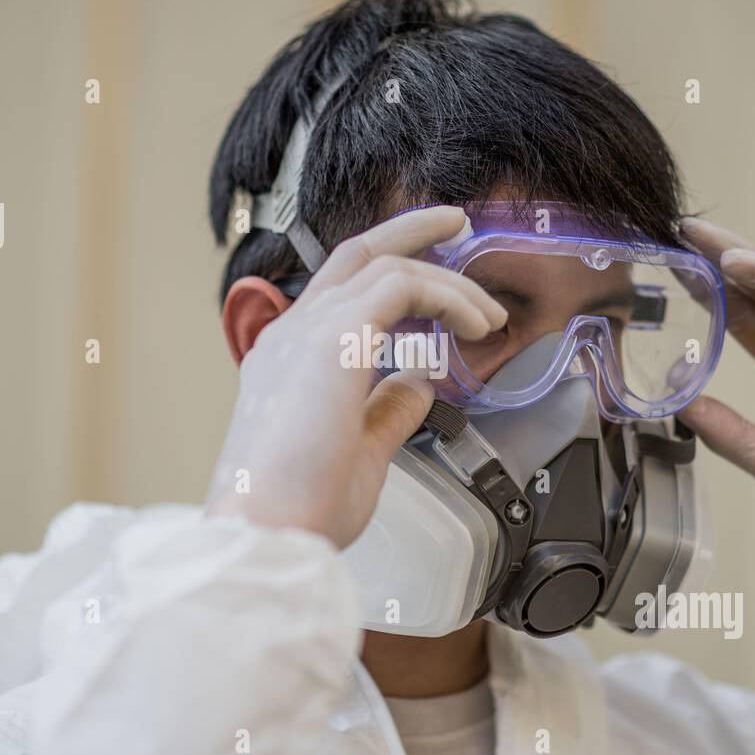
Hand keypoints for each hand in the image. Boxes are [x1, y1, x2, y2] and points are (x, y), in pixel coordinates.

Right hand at [205, 206, 505, 548]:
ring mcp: (307, 331)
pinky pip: (400, 287)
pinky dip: (445, 297)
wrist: (266, 533)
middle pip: (356, 254)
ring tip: (488, 315)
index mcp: (290, 360)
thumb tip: (420, 383)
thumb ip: (388, 411)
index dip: (392, 273)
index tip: (438, 282)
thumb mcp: (359, 452)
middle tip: (455, 221)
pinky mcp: (331, 340)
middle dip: (411, 231)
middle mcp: (292, 334)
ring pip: (386, 267)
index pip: (343, 293)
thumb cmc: (301, 509)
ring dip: (447, 282)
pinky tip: (473, 325)